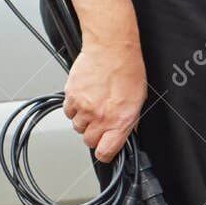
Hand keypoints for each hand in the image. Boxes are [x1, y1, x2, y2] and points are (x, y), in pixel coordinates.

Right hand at [62, 37, 145, 162]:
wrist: (111, 50)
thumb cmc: (128, 72)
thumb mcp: (138, 102)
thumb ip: (128, 122)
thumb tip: (123, 134)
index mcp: (119, 122)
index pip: (105, 152)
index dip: (105, 154)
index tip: (105, 150)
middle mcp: (100, 117)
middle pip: (89, 141)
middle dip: (94, 135)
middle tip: (100, 123)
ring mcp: (83, 106)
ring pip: (77, 126)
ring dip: (83, 121)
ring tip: (93, 107)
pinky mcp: (71, 95)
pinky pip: (68, 111)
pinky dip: (74, 108)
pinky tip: (84, 99)